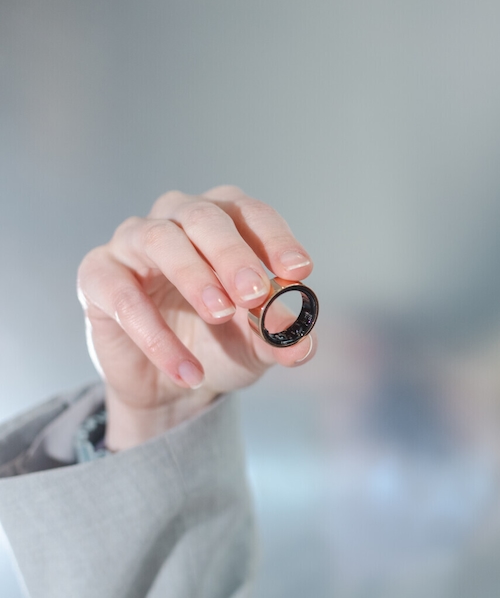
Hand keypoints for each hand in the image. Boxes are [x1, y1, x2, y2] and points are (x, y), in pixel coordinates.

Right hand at [77, 185, 316, 450]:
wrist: (175, 384)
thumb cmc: (223, 343)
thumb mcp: (260, 344)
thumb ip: (283, 338)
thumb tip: (302, 345)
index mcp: (227, 220)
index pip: (252, 213)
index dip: (276, 239)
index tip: (298, 272)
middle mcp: (179, 218)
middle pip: (205, 217)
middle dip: (233, 254)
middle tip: (254, 294)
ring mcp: (134, 241)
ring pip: (160, 240)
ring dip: (194, 277)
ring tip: (221, 315)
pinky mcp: (98, 275)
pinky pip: (123, 296)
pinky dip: (156, 336)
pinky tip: (188, 370)